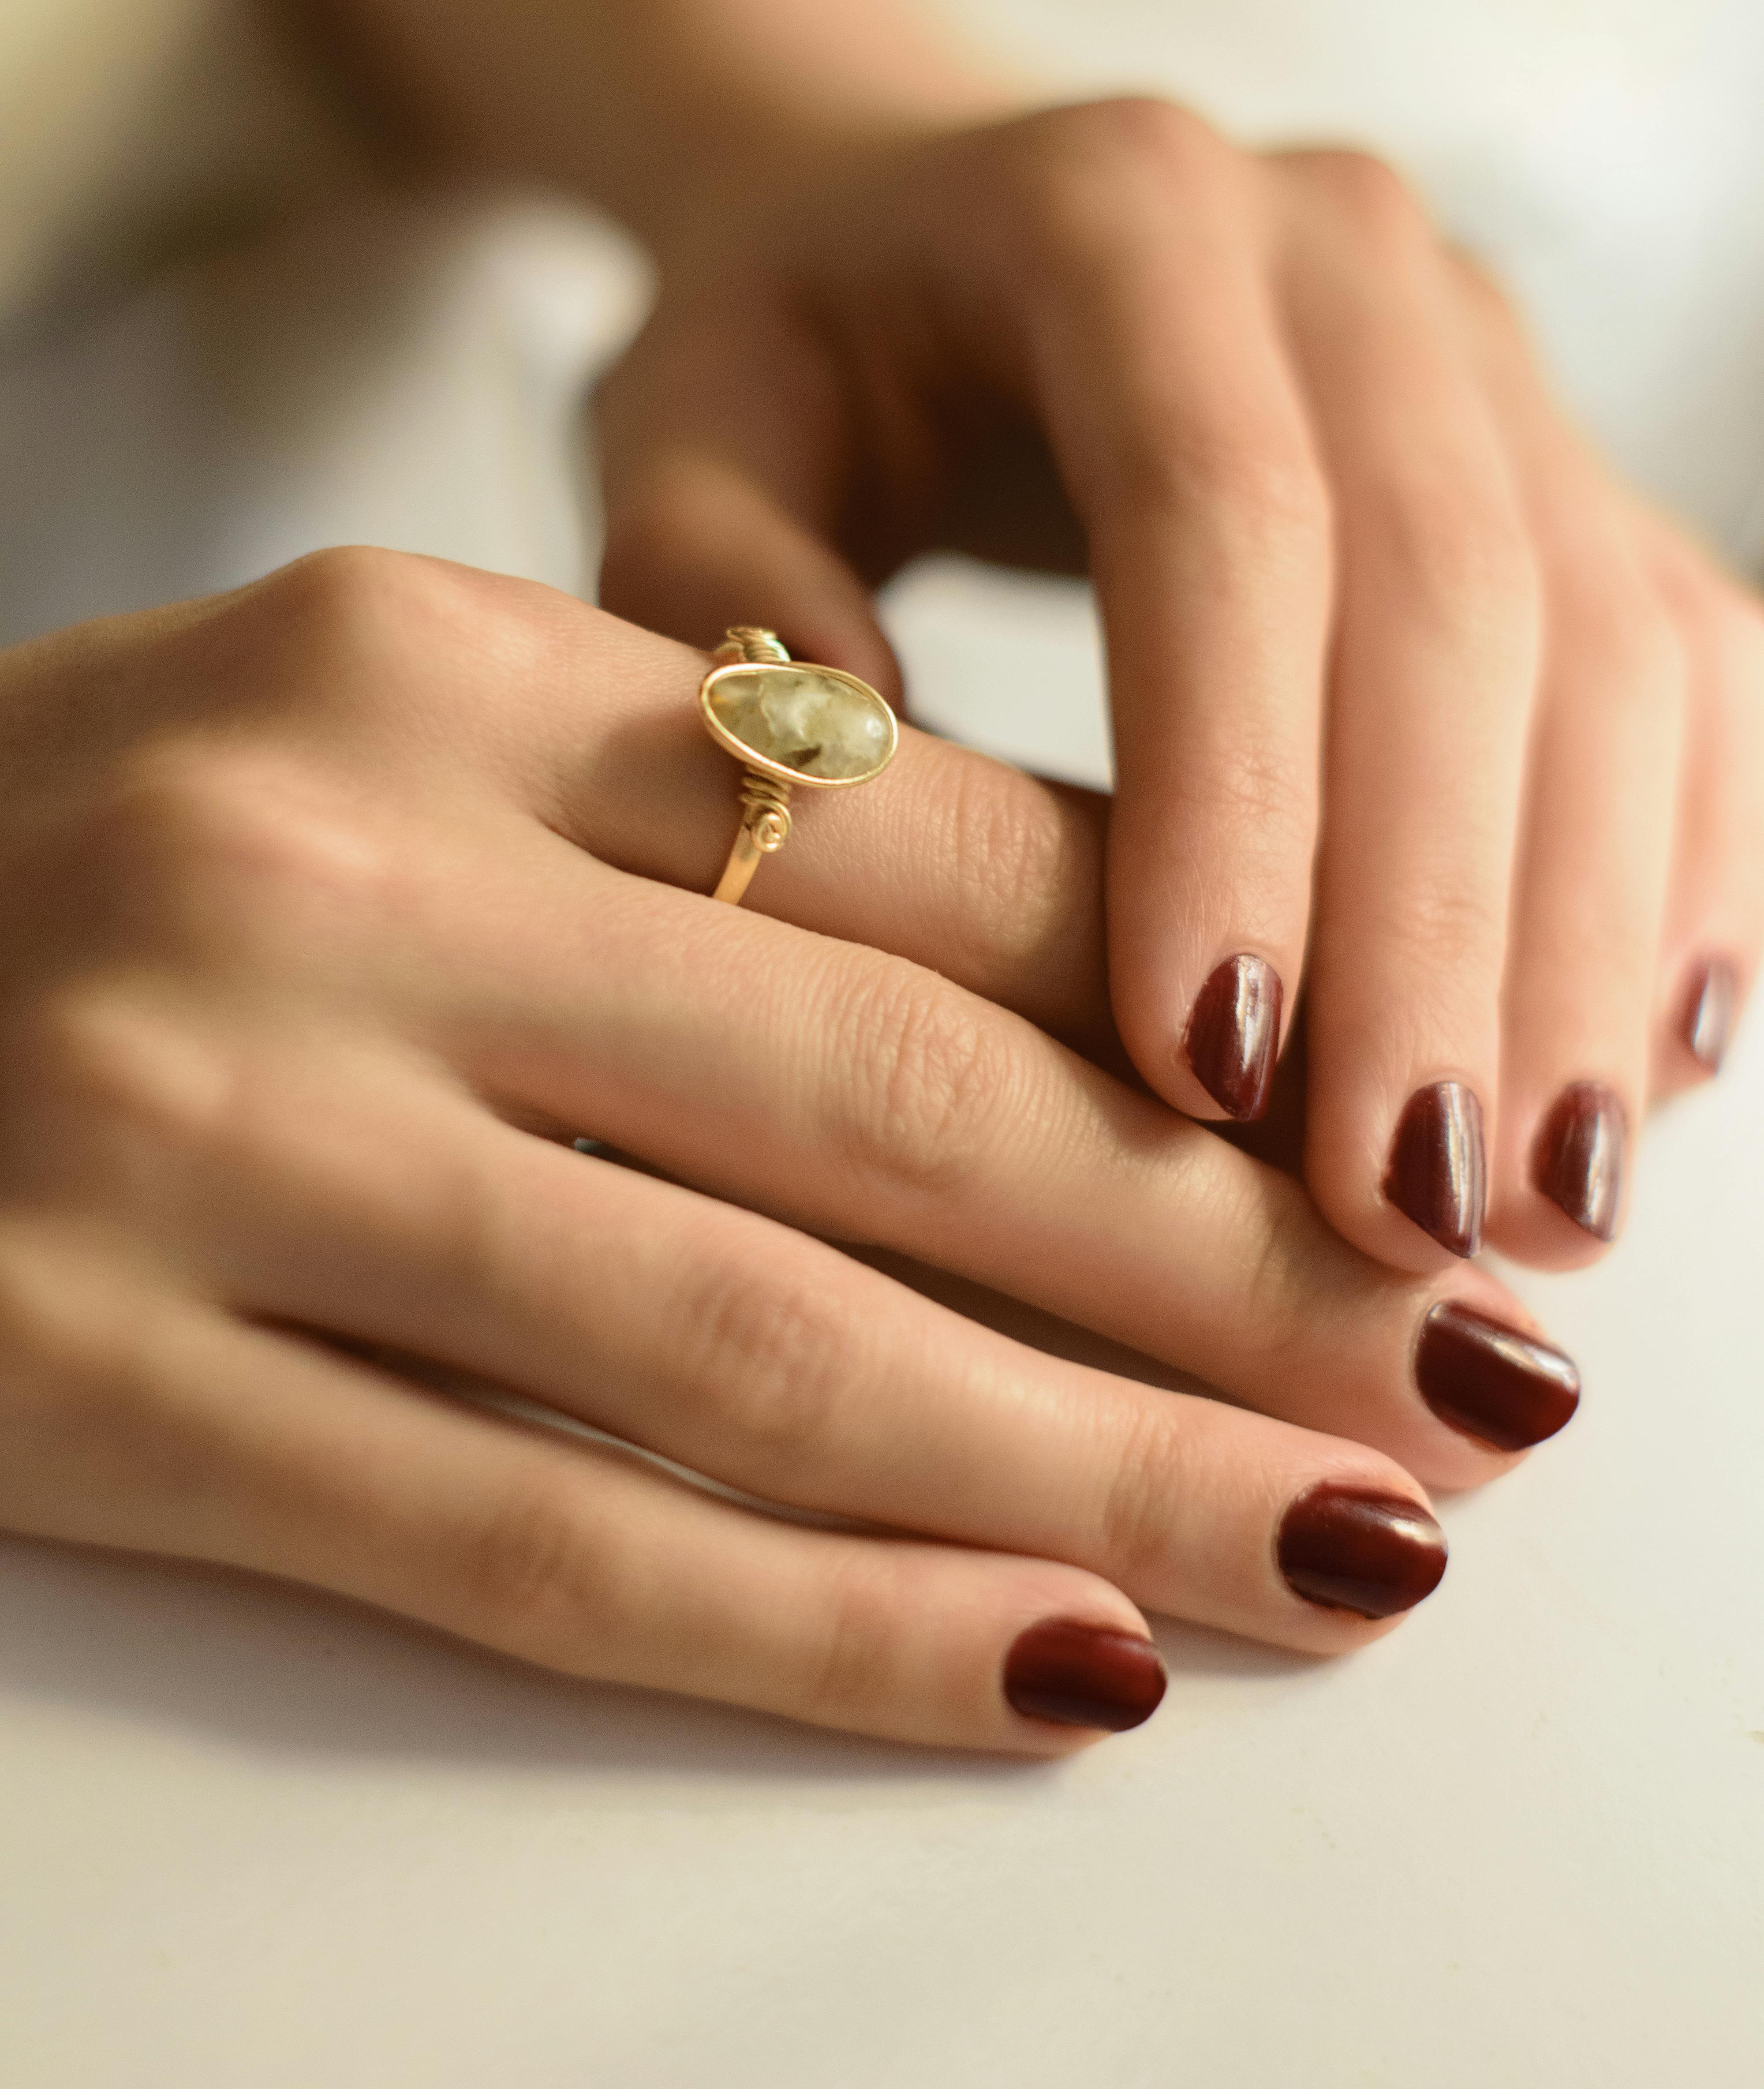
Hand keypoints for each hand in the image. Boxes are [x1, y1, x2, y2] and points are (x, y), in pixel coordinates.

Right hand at [0, 552, 1578, 1747]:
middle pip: (896, 1110)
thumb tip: (1090, 989)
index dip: (1207, 1037)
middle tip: (1471, 1386)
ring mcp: (205, 1129)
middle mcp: (336, 872)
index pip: (924, 865)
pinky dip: (818, 1621)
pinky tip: (1042, 1665)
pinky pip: (533, 1529)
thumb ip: (696, 837)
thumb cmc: (123, 841)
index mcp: (438, 671)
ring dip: (1087, 1472)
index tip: (1403, 1162)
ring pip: (758, 1346)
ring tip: (1339, 1552)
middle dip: (1222, 1274)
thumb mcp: (400, 744)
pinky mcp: (94, 1371)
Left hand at [596, 99, 1763, 1272]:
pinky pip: (1687, 665)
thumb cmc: (791, 360)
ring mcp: (1488, 348)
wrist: (930, 225)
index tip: (1207, 1074)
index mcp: (1118, 213)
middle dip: (1438, 929)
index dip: (1240, 799)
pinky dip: (1687, 870)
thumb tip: (853, 795)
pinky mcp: (1567, 458)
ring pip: (1609, 649)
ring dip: (1587, 943)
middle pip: (1454, 597)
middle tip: (1400, 1215)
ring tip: (1538, 1210)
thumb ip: (715, 586)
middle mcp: (1347, 251)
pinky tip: (1645, 1073)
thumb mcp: (678, 427)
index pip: (1221, 517)